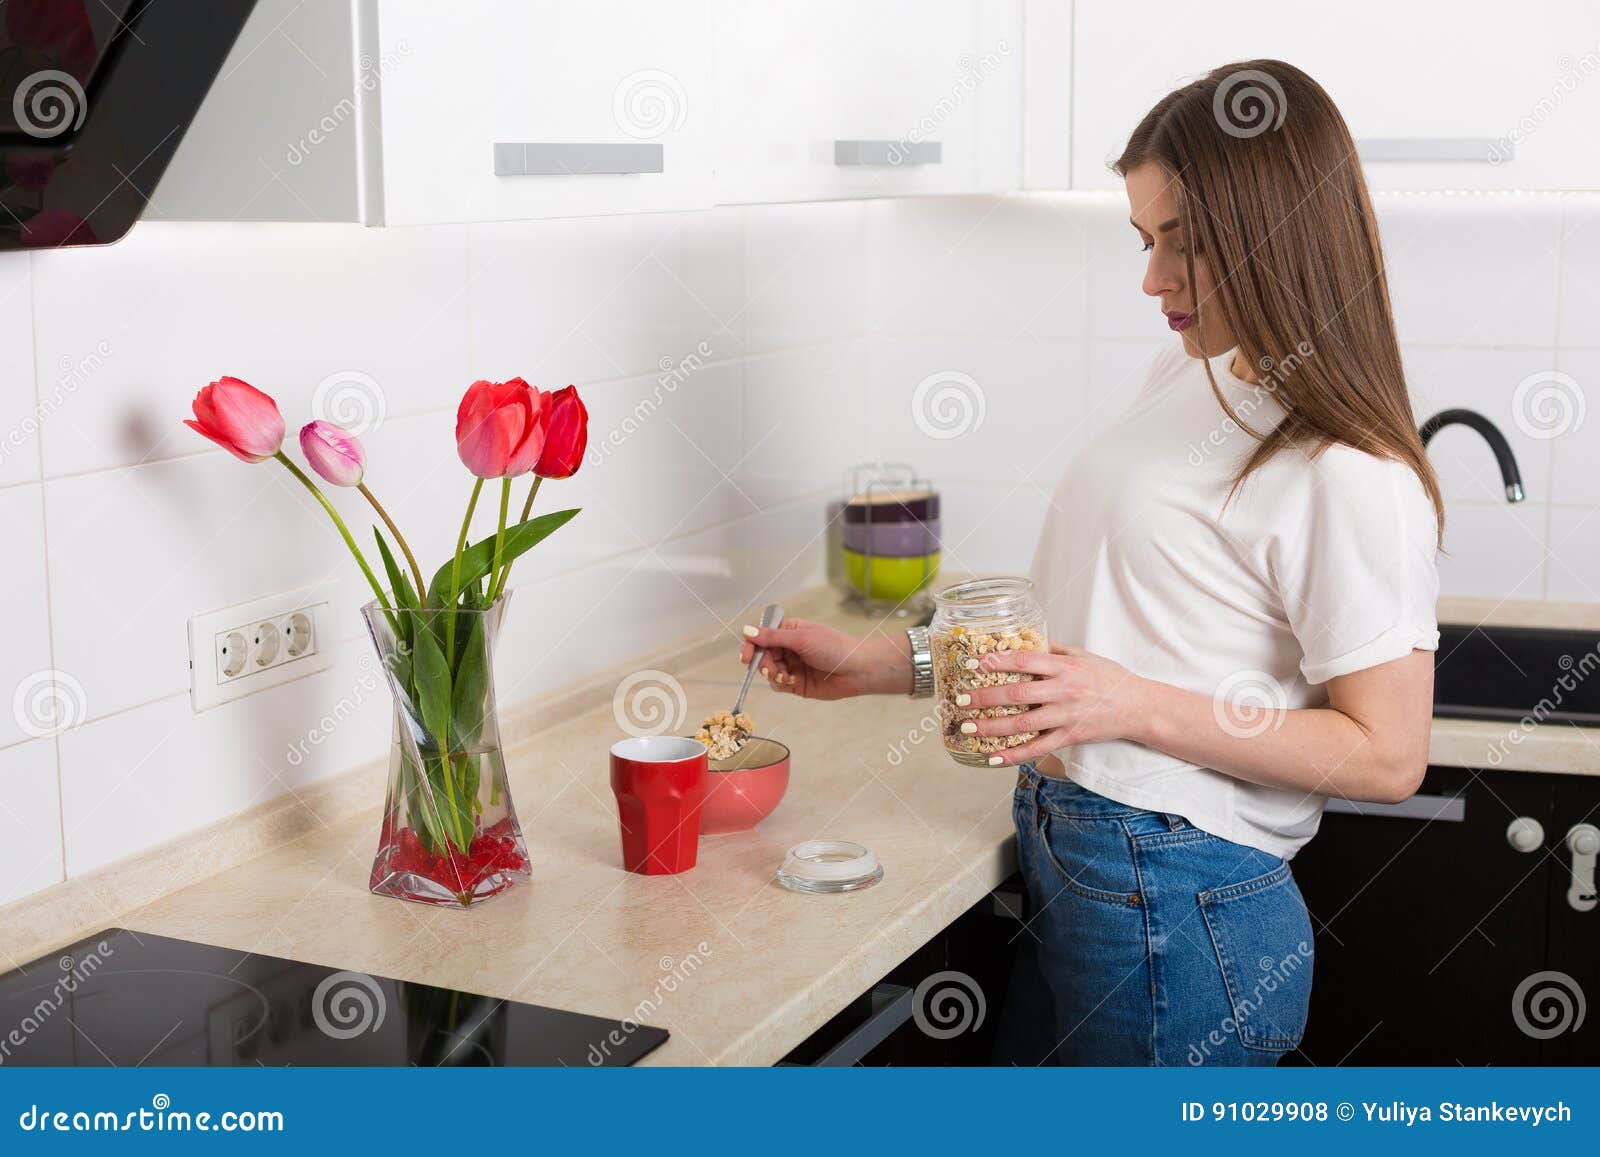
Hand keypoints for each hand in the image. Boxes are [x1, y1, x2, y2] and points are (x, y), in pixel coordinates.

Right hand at [738, 618, 909, 699]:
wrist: (857, 670)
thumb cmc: (834, 647)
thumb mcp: (801, 639)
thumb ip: (772, 637)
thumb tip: (746, 630)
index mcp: (790, 631)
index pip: (762, 636)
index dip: (751, 645)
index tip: (745, 655)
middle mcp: (789, 648)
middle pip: (762, 655)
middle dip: (761, 663)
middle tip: (768, 668)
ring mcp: (792, 666)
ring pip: (768, 671)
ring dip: (772, 673)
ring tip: (784, 676)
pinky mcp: (796, 683)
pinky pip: (778, 684)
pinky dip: (780, 683)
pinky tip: (791, 681)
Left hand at [962, 643, 1148, 764]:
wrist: (1138, 707)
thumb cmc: (1110, 678)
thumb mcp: (1083, 655)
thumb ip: (1055, 649)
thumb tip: (1027, 639)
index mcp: (1064, 667)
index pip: (1024, 660)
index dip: (996, 662)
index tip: (972, 663)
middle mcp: (1064, 690)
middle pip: (1017, 693)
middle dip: (984, 697)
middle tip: (959, 700)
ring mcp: (1066, 716)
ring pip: (1023, 723)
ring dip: (992, 727)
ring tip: (968, 727)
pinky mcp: (1070, 737)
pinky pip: (1038, 748)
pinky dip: (1015, 755)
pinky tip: (994, 757)